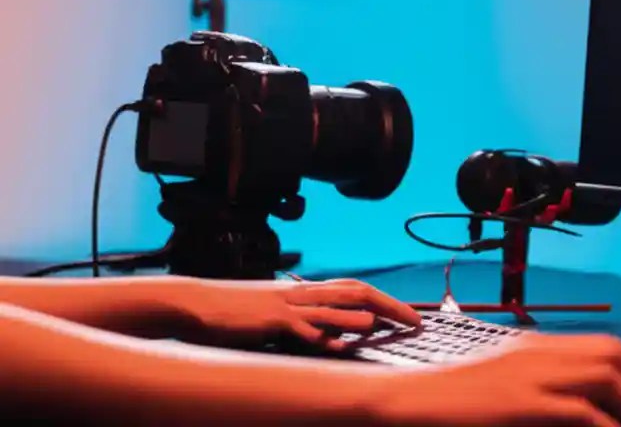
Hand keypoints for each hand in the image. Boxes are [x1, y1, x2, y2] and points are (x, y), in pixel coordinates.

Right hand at [173, 277, 420, 350]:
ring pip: (330, 307)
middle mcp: (300, 294)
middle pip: (354, 293)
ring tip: (382, 325)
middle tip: (414, 321)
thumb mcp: (275, 314)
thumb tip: (331, 334)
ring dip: (357, 317)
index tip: (408, 315)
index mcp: (304, 291)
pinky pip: (297, 327)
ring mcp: (285, 306)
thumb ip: (303, 322)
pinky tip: (333, 344)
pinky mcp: (266, 321)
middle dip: (387, 306)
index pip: (354, 290)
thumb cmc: (232, 313)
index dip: (384, 300)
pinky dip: (317, 335)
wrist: (193, 303)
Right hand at [376, 333, 620, 426]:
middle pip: (613, 355)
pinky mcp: (519, 402)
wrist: (405, 401)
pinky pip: (578, 411)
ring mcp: (529, 375)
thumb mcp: (504, 385)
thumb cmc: (452, 400)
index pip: (605, 347)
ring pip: (603, 379)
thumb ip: (544, 389)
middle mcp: (539, 353)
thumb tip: (588, 408)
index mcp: (538, 347)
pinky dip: (605, 426)